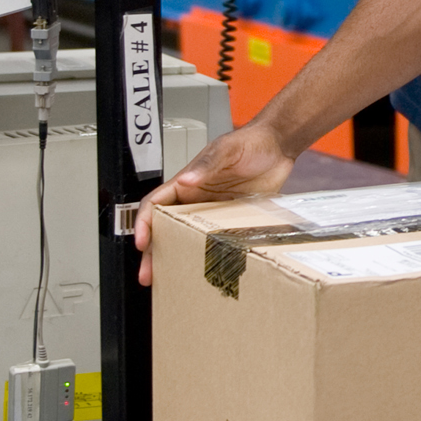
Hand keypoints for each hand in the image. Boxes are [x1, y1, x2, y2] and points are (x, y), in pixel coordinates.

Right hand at [133, 122, 296, 283]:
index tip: (141, 242)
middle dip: (154, 251)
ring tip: (170, 279)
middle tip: (148, 274)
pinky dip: (206, 255)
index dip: (144, 223)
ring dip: (177, 257)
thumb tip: (186, 179)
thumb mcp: (227, 150)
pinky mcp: (231, 220)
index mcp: (186, 183)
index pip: (155, 204)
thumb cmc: (250, 142)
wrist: (279, 148)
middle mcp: (196, 199)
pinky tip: (205, 270)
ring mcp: (213, 212)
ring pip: (186, 238)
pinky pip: (214, 240)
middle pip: (166, 228)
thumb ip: (207, 165)